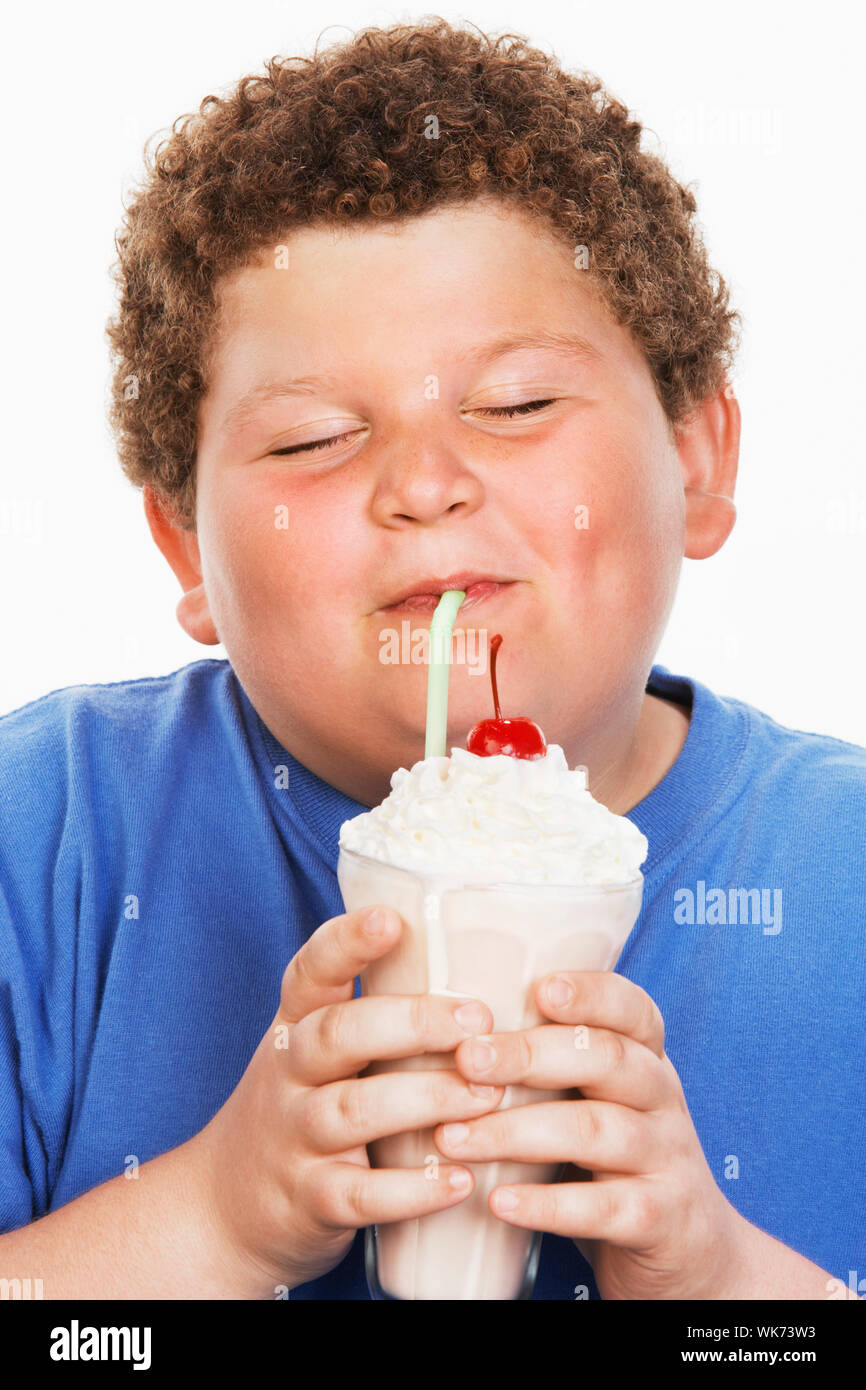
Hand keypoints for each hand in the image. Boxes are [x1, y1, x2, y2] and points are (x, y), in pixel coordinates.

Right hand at [190, 906, 501, 1293]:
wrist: (223, 1211)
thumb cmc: (299, 1110)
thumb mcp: (313, 1053)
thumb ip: (371, 1014)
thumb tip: (478, 961)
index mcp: (295, 1027)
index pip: (310, 972)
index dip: (347, 943)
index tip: (391, 919)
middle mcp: (289, 1075)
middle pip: (340, 1034)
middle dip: (413, 1022)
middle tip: (479, 1019)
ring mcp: (294, 1139)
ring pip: (354, 1111)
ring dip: (427, 1099)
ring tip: (488, 1095)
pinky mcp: (309, 1201)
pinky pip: (360, 1195)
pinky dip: (412, 1190)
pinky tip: (461, 1180)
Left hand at [434, 970, 743, 1299]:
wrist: (691, 1249)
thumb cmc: (618, 1158)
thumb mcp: (600, 1099)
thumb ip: (552, 1063)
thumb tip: (453, 1024)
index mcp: (646, 1059)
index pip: (632, 1009)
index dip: (592, 994)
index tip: (540, 989)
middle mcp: (663, 1099)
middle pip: (607, 1060)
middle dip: (531, 1055)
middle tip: (467, 1059)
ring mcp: (666, 1159)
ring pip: (597, 1131)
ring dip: (518, 1132)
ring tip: (455, 1139)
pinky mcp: (658, 1220)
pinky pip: (604, 1208)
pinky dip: (549, 1205)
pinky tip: (499, 1201)